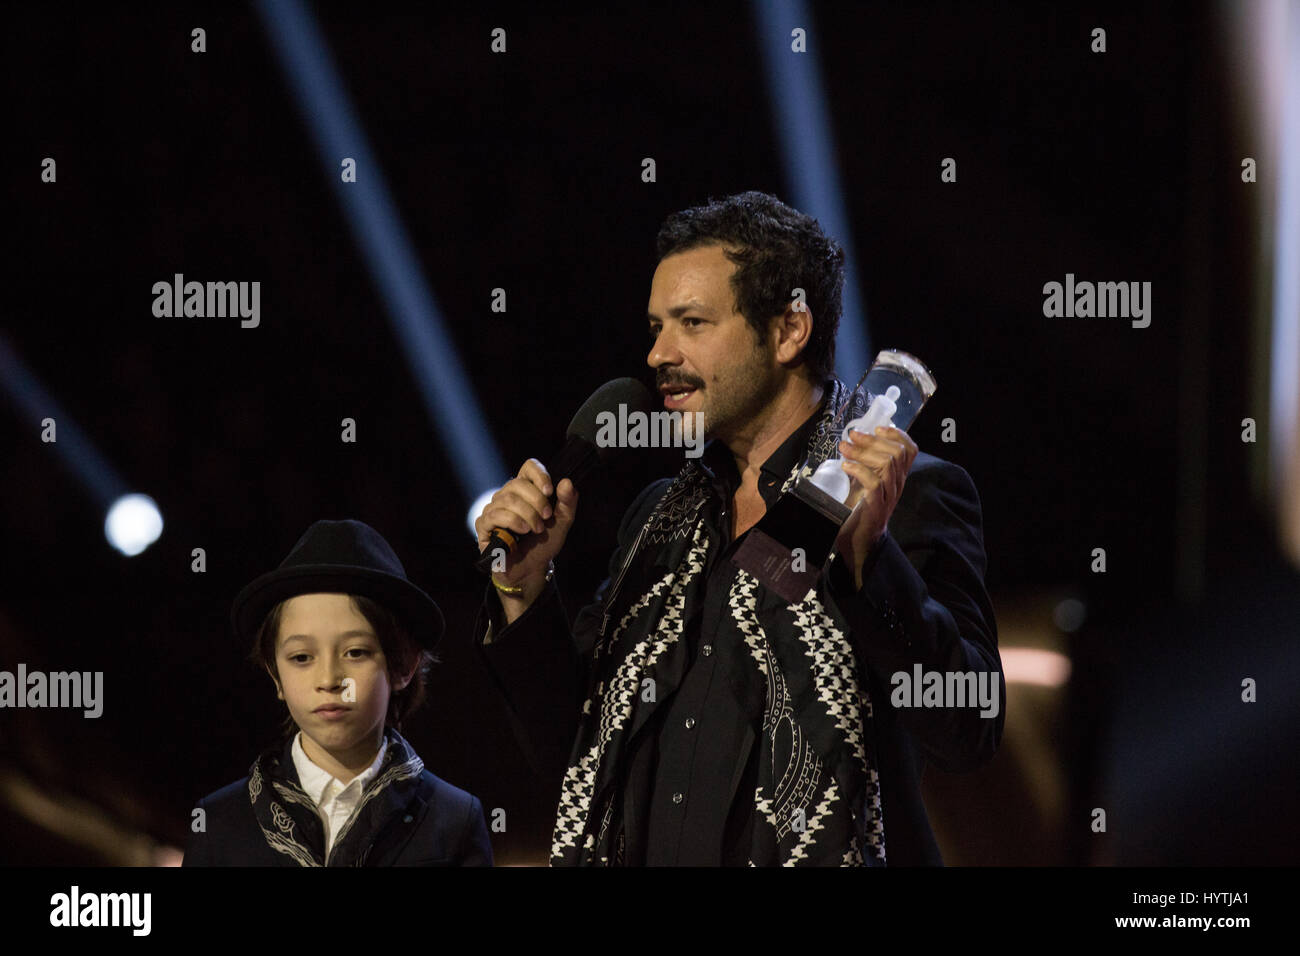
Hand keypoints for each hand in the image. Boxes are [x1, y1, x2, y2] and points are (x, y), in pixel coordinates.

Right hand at [474, 459, 578, 590]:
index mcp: (526, 490)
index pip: (528, 467)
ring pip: (507, 500)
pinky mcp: (483, 525)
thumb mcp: (562, 523)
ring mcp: (493, 509)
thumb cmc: (544, 543)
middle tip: (546, 518)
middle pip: (517, 484)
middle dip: (536, 501)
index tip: (549, 491)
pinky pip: (494, 515)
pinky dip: (512, 522)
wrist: (531, 568)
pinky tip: (522, 532)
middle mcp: (507, 495)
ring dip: (527, 515)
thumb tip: (567, 482)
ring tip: (536, 530)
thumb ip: (567, 502)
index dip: (539, 475)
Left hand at [834, 426, 917, 588]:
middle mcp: (897, 485)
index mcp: (897, 477)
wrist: (856, 541)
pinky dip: (858, 470)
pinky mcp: (877, 507)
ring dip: (862, 452)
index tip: (877, 428)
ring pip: (887, 464)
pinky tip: (845, 467)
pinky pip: (874, 482)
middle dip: (872, 440)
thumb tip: (852, 441)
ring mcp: (889, 496)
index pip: (910, 450)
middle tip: (852, 436)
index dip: (897, 435)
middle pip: (896, 453)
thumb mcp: (863, 481)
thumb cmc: (858, 510)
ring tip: (844, 449)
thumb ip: (864, 464)